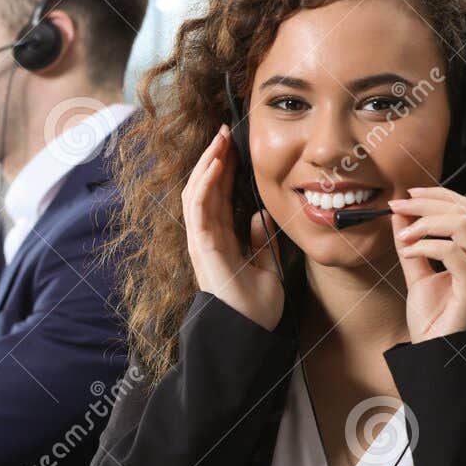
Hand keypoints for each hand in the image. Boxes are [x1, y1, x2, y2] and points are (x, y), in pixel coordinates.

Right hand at [182, 123, 284, 330]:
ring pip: (197, 191)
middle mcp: (207, 237)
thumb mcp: (268, 268)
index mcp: (222, 240)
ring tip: (220, 139)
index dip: (224, 170)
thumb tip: (260, 215)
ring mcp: (202, 240)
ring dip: (207, 163)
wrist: (248, 334)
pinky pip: (198, 207)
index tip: (235, 146)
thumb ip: (261, 242)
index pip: (219, 196)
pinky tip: (216, 163)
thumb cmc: (256, 309)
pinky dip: (205, 183)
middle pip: (205, 188)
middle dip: (214, 158)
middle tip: (225, 131)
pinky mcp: (201, 245)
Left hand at [390, 186, 465, 342]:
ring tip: (402, 236)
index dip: (438, 195)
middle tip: (396, 206)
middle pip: (464, 211)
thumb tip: (399, 212)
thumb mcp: (417, 272)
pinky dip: (425, 246)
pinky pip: (452, 251)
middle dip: (426, 203)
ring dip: (425, 224)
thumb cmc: (432, 316)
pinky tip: (408, 252)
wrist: (436, 351)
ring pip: (461, 226)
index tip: (407, 194)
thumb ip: (411, 243)